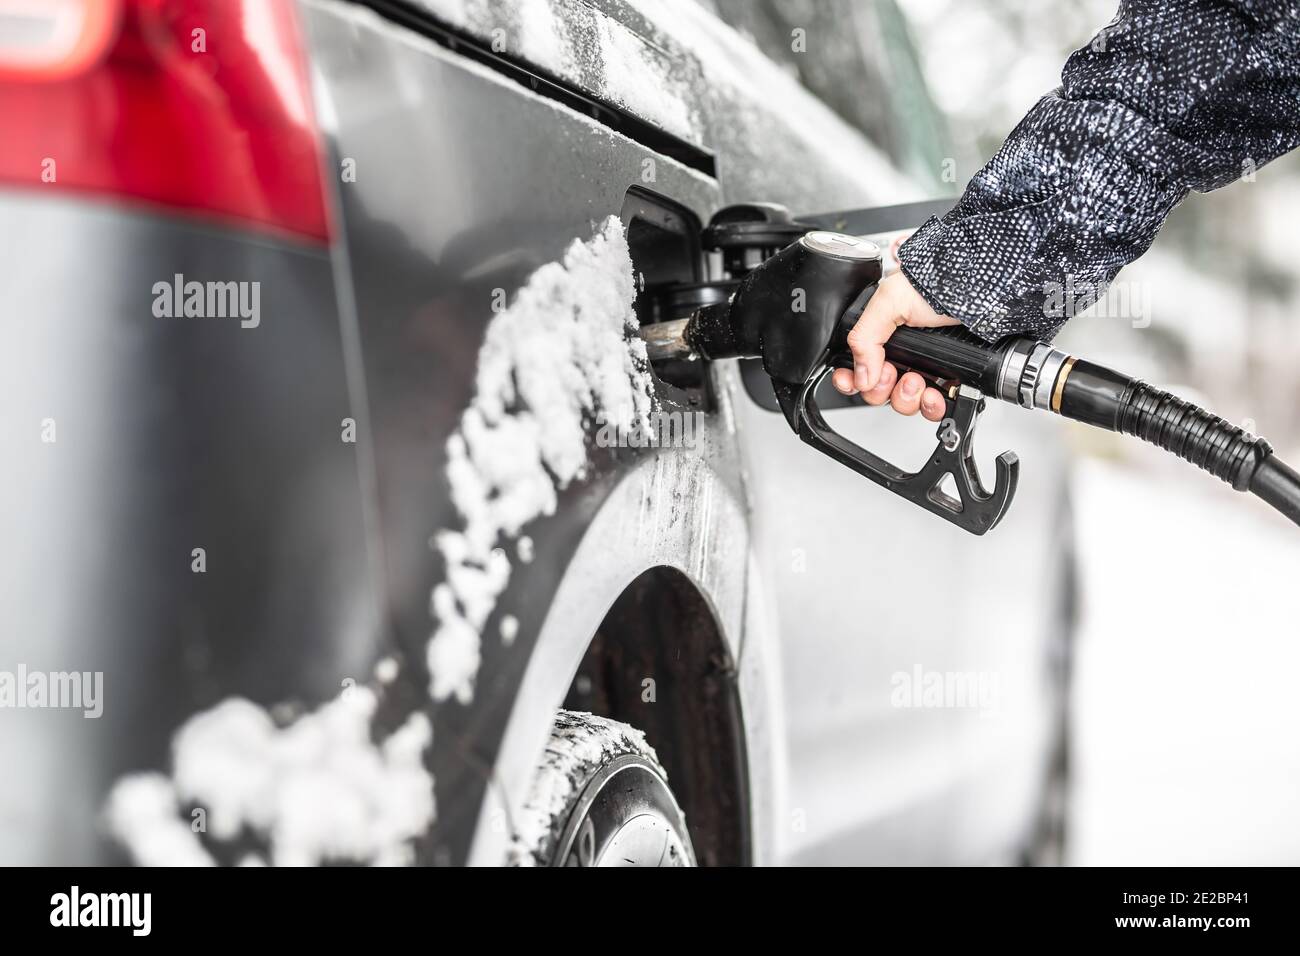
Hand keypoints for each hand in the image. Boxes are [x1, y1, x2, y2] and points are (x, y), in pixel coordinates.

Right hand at [832, 271, 961, 422]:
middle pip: (876, 392)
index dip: (849, 380)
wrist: (974, 289)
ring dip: (907, 399)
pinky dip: (931, 408)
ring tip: (918, 381)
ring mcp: (921, 368)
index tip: (855, 383)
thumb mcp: (888, 303)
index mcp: (878, 336)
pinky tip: (934, 396)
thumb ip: (864, 338)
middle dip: (883, 389)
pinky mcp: (945, 379)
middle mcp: (898, 354)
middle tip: (894, 373)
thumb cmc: (932, 285)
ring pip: (902, 403)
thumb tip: (861, 376)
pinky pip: (931, 407)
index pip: (853, 367)